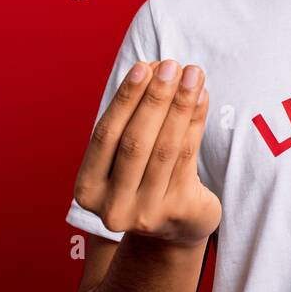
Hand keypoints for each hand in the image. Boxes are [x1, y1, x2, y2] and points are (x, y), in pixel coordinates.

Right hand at [73, 59, 220, 245]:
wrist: (174, 226)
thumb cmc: (144, 177)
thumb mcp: (125, 155)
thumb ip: (132, 118)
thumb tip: (155, 69)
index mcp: (88, 189)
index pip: (105, 136)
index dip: (125, 99)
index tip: (143, 67)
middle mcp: (113, 207)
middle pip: (135, 143)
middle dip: (155, 99)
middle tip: (172, 65)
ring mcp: (147, 214)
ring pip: (166, 149)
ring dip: (181, 105)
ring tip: (192, 74)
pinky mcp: (179, 212)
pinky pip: (189, 157)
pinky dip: (196, 122)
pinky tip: (202, 97)